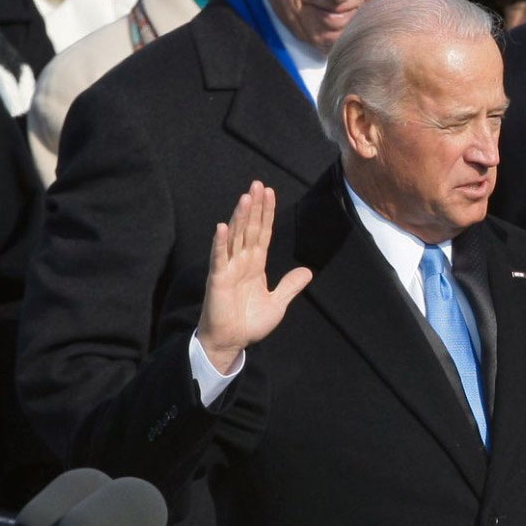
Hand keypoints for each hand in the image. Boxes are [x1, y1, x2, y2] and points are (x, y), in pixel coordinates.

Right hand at [195, 182, 312, 372]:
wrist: (233, 341)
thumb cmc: (250, 322)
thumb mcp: (278, 303)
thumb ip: (290, 286)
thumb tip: (307, 272)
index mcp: (256, 265)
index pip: (263, 233)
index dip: (267, 213)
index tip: (270, 193)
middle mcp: (242, 261)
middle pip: (250, 228)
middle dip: (254, 207)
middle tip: (258, 184)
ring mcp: (229, 268)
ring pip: (236, 237)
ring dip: (240, 217)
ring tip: (246, 197)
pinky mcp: (218, 278)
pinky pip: (219, 258)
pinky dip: (220, 242)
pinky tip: (222, 226)